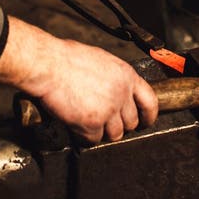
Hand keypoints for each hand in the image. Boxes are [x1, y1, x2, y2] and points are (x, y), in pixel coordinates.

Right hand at [0, 17, 158, 143]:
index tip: (144, 121)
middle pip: (131, 122)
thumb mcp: (100, 59)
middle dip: (119, 124)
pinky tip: (77, 123)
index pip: (150, 101)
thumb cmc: (67, 58)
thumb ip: (114, 77)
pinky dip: (85, 135)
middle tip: (105, 120)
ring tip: (88, 120)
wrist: (48, 65)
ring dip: (102, 131)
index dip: (149, 115)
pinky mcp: (92, 124)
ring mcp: (108, 110)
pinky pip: (94, 139)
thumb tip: (116, 88)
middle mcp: (121, 94)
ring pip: (114, 134)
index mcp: (126, 75)